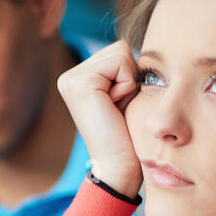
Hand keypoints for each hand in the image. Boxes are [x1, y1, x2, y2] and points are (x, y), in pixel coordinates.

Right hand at [56, 39, 143, 195]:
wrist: (117, 167)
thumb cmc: (127, 136)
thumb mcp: (125, 95)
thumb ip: (124, 71)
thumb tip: (146, 51)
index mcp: (77, 78)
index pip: (118, 51)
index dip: (130, 76)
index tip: (119, 105)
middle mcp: (69, 76)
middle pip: (119, 48)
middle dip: (129, 77)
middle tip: (118, 108)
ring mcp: (71, 79)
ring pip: (121, 52)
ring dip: (128, 82)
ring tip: (116, 108)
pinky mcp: (81, 83)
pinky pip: (121, 62)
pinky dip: (126, 85)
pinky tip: (113, 107)